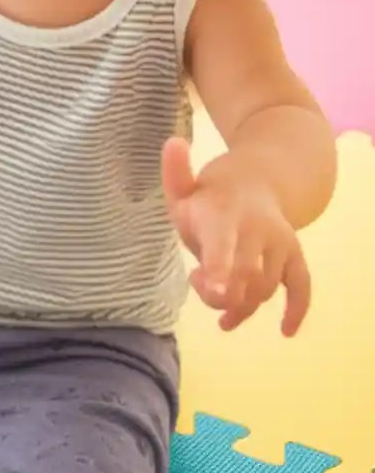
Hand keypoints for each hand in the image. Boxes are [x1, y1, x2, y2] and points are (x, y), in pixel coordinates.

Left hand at [161, 137, 310, 335]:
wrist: (260, 180)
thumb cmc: (210, 194)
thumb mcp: (184, 186)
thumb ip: (175, 174)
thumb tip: (172, 142)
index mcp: (225, 214)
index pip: (223, 246)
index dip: (219, 270)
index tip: (216, 293)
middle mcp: (259, 230)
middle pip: (245, 277)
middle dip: (219, 294)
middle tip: (197, 282)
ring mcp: (281, 244)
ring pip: (264, 288)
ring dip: (238, 303)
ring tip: (213, 292)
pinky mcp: (295, 256)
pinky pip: (302, 286)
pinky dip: (296, 309)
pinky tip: (284, 330)